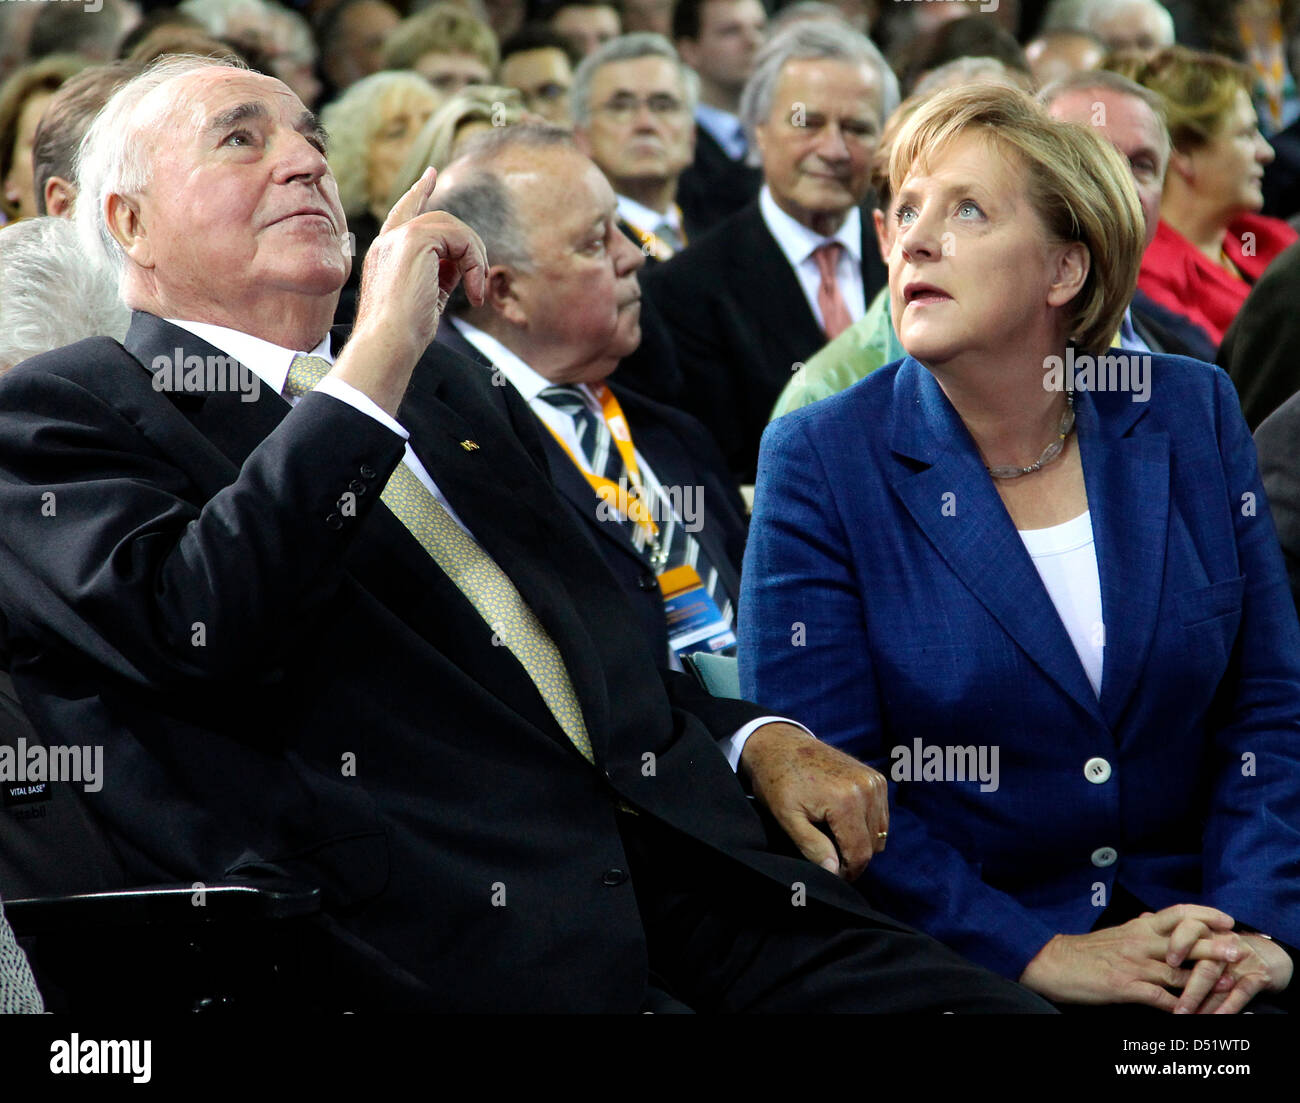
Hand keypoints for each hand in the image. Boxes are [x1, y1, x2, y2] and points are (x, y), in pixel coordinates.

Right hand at [339, 167, 487, 414]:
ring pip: (452, 227)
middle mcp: (388, 240)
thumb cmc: (404, 334)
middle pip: (440, 220)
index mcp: (385, 253)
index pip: (404, 212)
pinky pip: (460, 237)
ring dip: (474, 259)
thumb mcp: (425, 299)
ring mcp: (399, 237)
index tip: (431, 175)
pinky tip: (474, 291)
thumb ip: (440, 275)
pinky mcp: (414, 240)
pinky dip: (474, 263)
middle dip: (469, 246)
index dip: (419, 193)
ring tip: (477, 291)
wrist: (388, 342)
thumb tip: (464, 266)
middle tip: (480, 282)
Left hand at [738, 722, 887, 880]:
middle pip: (872, 845)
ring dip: (861, 841)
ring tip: (832, 836)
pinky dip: (866, 824)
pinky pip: (880, 815)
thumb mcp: (787, 818)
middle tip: (827, 855)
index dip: (848, 872)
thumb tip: (834, 872)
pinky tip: (842, 821)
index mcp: (846, 800)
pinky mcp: (876, 778)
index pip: (860, 853)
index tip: (833, 875)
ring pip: (879, 832)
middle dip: (852, 857)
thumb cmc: (778, 782)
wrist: (781, 745)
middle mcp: (867, 789)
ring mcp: (874, 781)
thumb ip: (812, 846)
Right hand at [1019, 904, 1235, 1009]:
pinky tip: (1190, 1013)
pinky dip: (1177, 1007)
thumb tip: (1151, 920)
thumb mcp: (1114, 932)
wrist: (1052, 962)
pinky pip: (1158, 998)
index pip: (1177, 914)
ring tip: (1227, 985)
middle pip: (1185, 941)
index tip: (1226, 920)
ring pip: (1177, 971)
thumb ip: (1137, 928)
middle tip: (1238, 950)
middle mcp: (1139, 943)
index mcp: (1137, 928)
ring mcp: (1134, 966)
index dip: (1204, 915)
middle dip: (1215, 946)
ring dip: (1205, 980)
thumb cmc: (1084, 950)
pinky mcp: (1125, 987)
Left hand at [1179, 931, 1292, 1013]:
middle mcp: (1224, 939)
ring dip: (1201, 1001)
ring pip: (1219, 981)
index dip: (1179, 942)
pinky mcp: (1258, 975)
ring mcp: (1242, 957)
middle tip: (1176, 1004)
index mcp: (1205, 926)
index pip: (1191, 927)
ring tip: (1186, 1015)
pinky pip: (1240, 993)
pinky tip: (1214, 1017)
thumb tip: (1143, 916)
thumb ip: (1172, 928)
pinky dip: (1226, 1007)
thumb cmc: (1220, 945)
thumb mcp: (1201, 934)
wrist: (1266, 955)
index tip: (1169, 961)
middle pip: (1205, 960)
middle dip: (1189, 985)